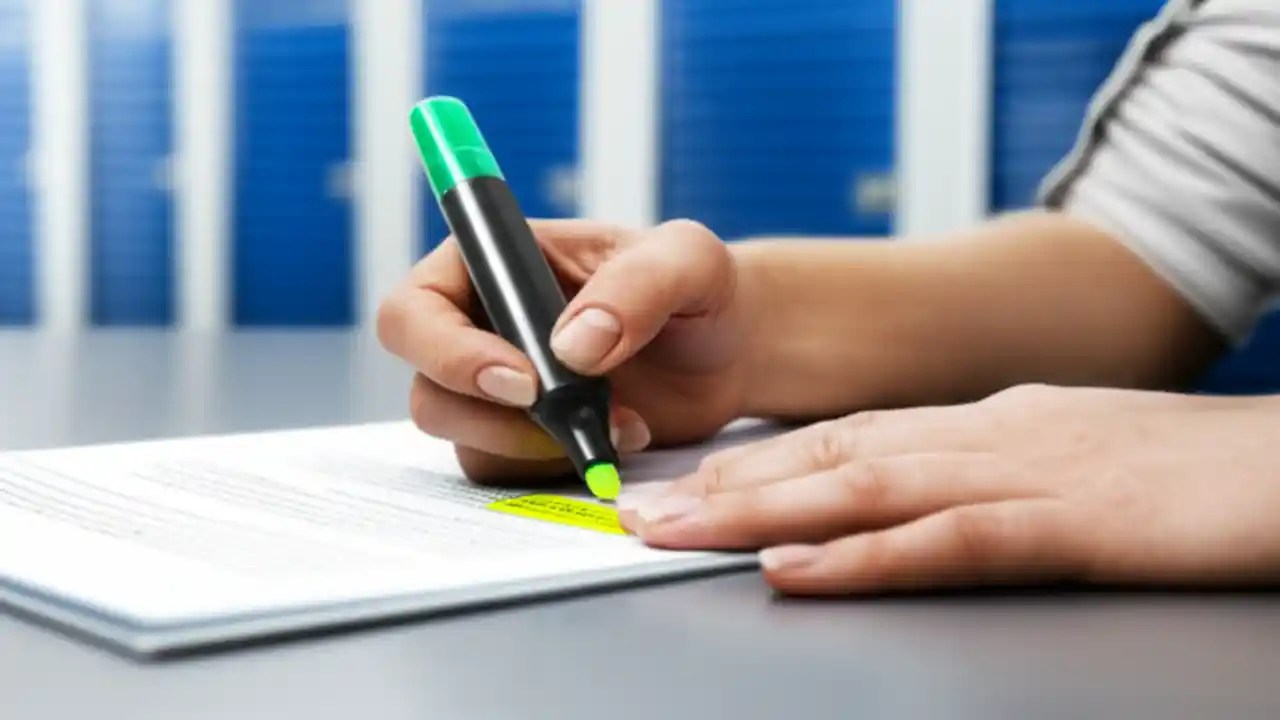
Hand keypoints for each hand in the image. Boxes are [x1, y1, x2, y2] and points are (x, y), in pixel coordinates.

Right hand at [377, 219, 756, 481]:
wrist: (724, 354)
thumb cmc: (697, 290)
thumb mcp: (689, 261)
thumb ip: (639, 284)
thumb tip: (571, 346)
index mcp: (492, 265)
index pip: (415, 309)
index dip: (448, 352)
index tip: (526, 381)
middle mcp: (478, 327)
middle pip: (426, 388)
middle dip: (492, 417)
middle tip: (569, 419)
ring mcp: (494, 392)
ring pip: (464, 440)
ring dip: (538, 446)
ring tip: (622, 424)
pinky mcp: (519, 441)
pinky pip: (507, 474)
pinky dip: (558, 469)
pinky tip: (615, 445)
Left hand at [618, 385, 1279, 594]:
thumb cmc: (1194, 471)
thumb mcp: (1071, 459)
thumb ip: (990, 472)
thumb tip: (916, 497)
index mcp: (988, 423)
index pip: (849, 434)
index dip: (758, 460)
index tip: (686, 481)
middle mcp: (988, 435)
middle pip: (832, 453)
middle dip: (727, 485)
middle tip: (640, 509)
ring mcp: (1025, 473)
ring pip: (865, 485)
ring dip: (760, 511)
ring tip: (675, 532)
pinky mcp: (1072, 523)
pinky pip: (947, 540)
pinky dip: (863, 554)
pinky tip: (796, 566)